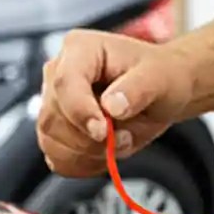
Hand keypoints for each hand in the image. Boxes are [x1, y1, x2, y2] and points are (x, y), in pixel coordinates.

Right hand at [37, 30, 194, 177]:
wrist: (161, 91)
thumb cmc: (159, 76)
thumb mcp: (160, 78)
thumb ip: (138, 89)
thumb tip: (113, 106)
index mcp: (80, 49)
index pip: (65, 83)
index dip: (81, 112)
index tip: (104, 132)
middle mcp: (58, 73)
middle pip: (54, 118)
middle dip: (91, 139)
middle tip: (126, 136)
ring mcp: (54, 103)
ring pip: (52, 142)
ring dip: (89, 153)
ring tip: (121, 139)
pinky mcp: (57, 130)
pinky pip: (59, 158)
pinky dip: (85, 164)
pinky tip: (107, 152)